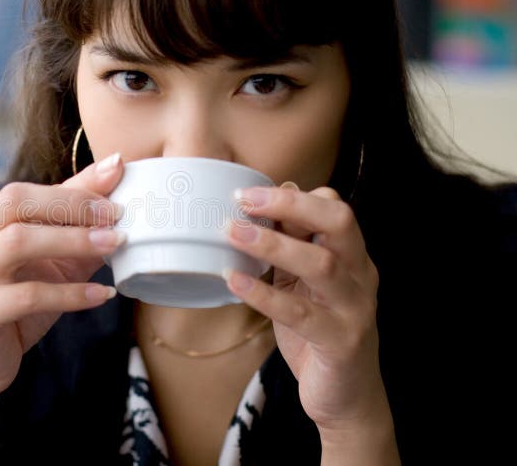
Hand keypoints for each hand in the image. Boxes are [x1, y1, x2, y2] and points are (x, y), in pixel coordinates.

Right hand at [0, 153, 125, 398]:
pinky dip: (70, 294)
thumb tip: (116, 181)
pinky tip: (102, 294)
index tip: (118, 179)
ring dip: (72, 241)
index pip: (28, 190)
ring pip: (18, 243)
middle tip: (115, 215)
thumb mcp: (51, 260)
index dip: (74, 186)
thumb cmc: (15, 306)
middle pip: (16, 203)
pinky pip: (26, 296)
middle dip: (70, 204)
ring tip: (114, 244)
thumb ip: (76, 225)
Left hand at [223, 185, 389, 435]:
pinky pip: (300, 313)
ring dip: (271, 243)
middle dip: (290, 205)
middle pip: (339, 221)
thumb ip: (291, 250)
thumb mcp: (304, 285)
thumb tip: (265, 208)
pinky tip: (233, 280)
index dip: (295, 197)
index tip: (250, 193)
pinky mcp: (341, 342)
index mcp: (352, 257)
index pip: (335, 208)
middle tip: (244, 200)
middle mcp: (361, 275)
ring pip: (320, 263)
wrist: (347, 398)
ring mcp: (355, 308)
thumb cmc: (319, 333)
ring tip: (231, 232)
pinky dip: (263, 294)